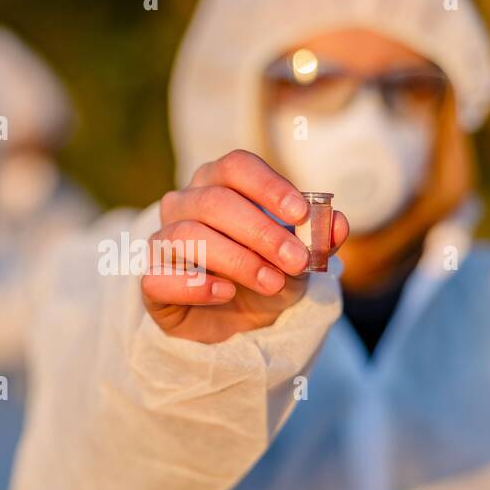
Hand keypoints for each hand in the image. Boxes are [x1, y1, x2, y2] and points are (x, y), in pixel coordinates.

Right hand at [141, 149, 348, 343]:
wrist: (236, 323)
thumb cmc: (263, 275)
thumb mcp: (299, 259)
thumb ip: (318, 239)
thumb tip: (337, 223)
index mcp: (218, 183)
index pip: (236, 166)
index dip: (268, 186)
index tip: (301, 214)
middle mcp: (184, 204)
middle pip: (215, 202)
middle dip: (262, 232)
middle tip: (297, 260)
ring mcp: (162, 240)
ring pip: (188, 236)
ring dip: (238, 260)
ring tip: (272, 283)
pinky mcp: (151, 280)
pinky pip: (159, 276)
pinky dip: (196, 285)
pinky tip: (226, 294)